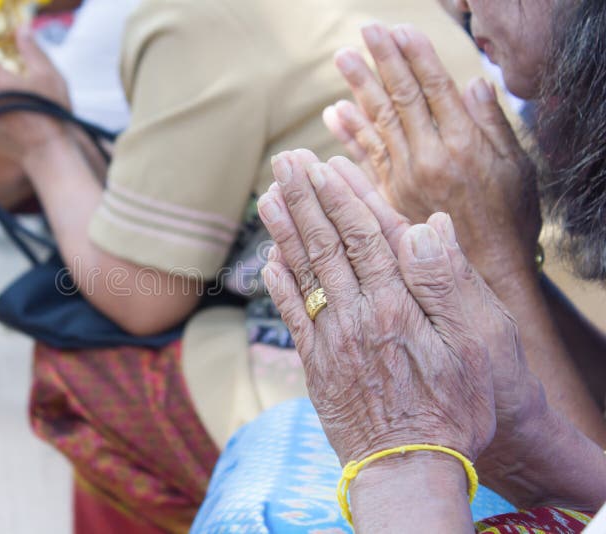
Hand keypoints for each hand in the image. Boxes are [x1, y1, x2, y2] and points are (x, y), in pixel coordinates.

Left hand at [258, 149, 496, 463]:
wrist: (409, 469)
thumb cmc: (453, 409)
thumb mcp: (470, 347)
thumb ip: (443, 284)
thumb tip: (423, 227)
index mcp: (394, 304)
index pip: (362, 236)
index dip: (340, 196)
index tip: (321, 164)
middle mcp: (355, 315)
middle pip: (325, 245)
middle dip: (304, 199)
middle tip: (284, 161)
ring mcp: (330, 340)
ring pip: (302, 273)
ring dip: (284, 230)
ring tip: (268, 195)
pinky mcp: (317, 365)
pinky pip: (291, 316)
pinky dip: (278, 284)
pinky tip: (268, 259)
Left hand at [324, 24, 539, 284]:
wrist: (485, 275)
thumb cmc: (510, 221)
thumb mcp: (517, 170)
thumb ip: (493, 126)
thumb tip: (475, 83)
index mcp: (464, 147)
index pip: (433, 89)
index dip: (415, 57)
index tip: (400, 30)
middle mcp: (428, 159)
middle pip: (399, 100)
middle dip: (383, 61)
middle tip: (366, 30)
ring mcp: (403, 180)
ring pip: (377, 124)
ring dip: (360, 88)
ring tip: (344, 58)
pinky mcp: (387, 199)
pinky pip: (364, 159)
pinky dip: (350, 132)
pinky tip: (336, 111)